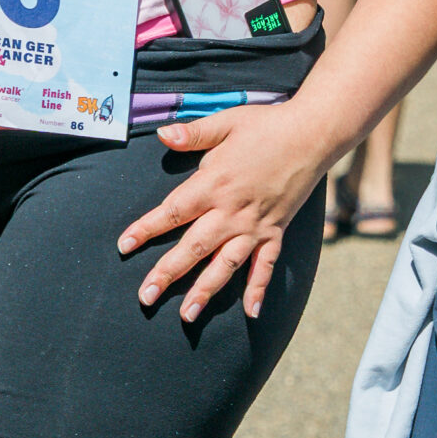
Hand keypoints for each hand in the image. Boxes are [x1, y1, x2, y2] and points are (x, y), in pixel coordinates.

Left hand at [118, 101, 337, 322]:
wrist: (312, 134)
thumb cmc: (267, 125)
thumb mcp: (226, 122)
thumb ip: (193, 133)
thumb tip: (162, 134)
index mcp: (214, 183)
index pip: (172, 211)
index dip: (146, 229)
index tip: (124, 247)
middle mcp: (231, 211)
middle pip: (193, 247)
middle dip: (167, 273)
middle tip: (145, 297)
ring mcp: (255, 225)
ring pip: (225, 265)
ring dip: (205, 291)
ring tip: (186, 316)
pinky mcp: (276, 231)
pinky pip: (265, 265)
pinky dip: (258, 289)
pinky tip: (250, 312)